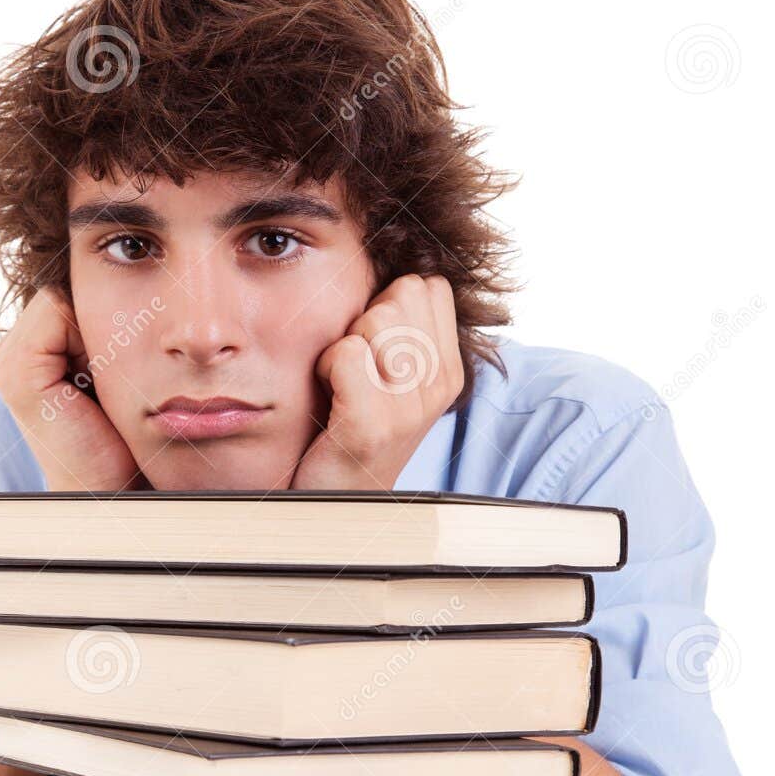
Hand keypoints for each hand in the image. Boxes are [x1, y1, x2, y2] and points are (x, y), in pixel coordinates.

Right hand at [0, 288, 145, 490]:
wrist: (115, 493)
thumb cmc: (125, 440)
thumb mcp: (120, 375)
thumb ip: (109, 329)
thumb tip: (143, 274)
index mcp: (32, 353)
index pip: (74, 292)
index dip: (111, 313)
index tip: (129, 360)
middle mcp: (12, 353)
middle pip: (72, 292)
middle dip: (108, 320)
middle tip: (120, 374)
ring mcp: (8, 361)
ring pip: (70, 297)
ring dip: (103, 332)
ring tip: (107, 383)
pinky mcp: (17, 372)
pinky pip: (59, 310)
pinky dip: (91, 335)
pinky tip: (96, 380)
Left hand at [290, 274, 463, 490]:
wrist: (330, 506)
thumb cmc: (347, 431)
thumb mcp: (389, 379)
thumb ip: (400, 329)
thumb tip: (397, 269)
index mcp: (448, 370)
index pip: (427, 286)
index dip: (390, 304)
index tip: (374, 350)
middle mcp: (439, 386)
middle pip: (402, 293)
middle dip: (367, 320)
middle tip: (355, 371)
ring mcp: (410, 407)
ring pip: (374, 319)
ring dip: (343, 345)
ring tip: (342, 387)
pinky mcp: (373, 424)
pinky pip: (346, 353)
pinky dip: (325, 369)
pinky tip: (330, 399)